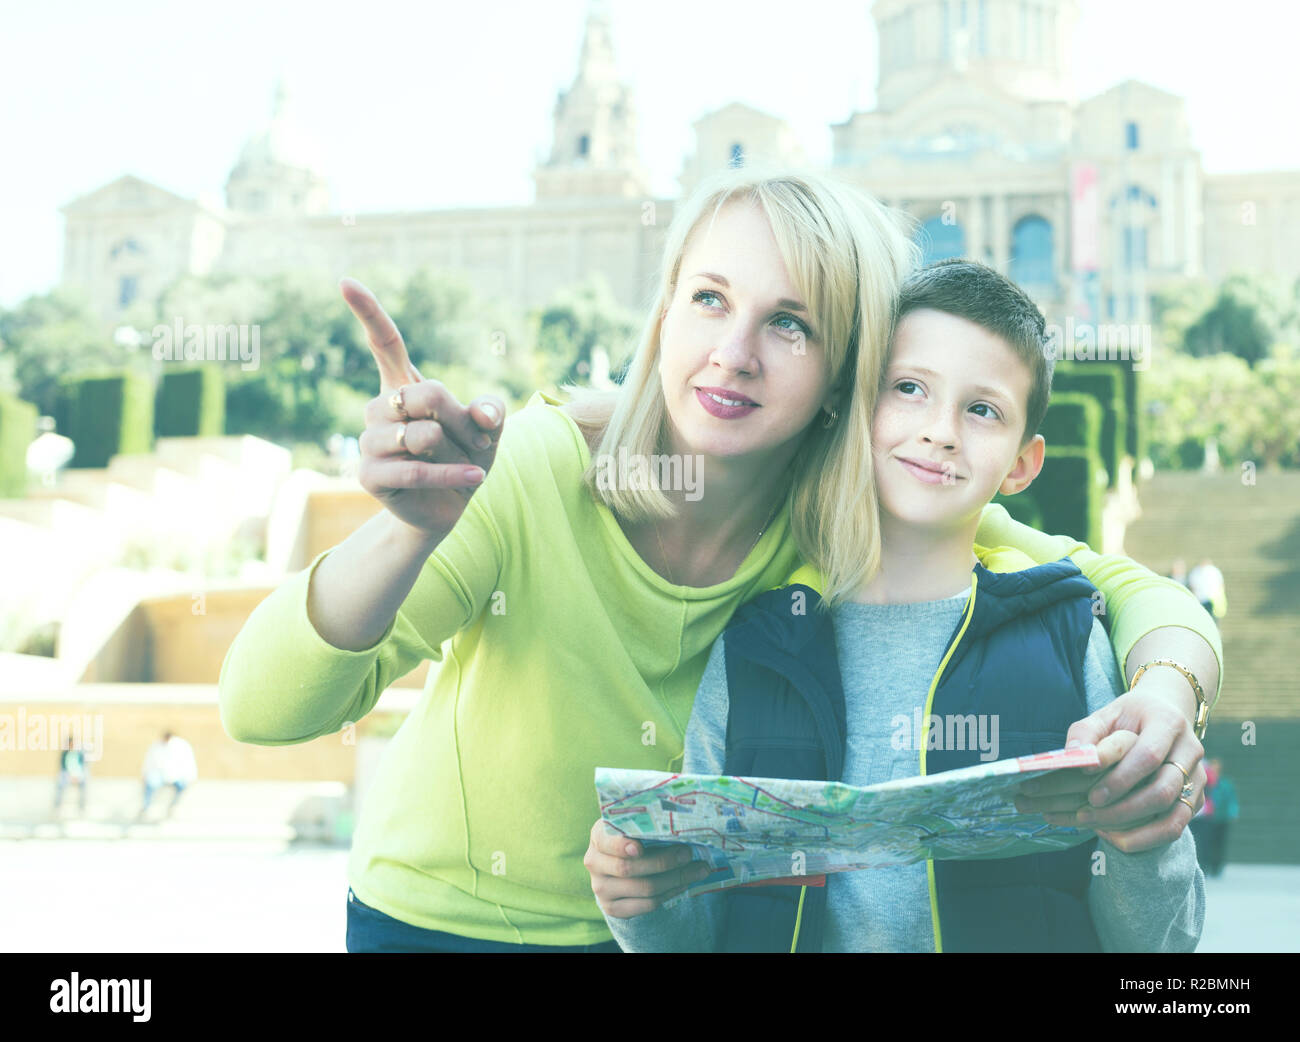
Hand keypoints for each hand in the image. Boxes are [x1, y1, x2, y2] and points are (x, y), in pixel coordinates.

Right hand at [342, 277, 504, 538]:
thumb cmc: (466, 458)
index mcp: (402, 387)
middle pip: (426, 394)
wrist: (451, 508)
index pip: (385, 344)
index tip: (346, 282)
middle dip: (463, 420)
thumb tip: (484, 415)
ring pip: (423, 434)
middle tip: (478, 441)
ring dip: (459, 452)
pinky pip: (416, 469)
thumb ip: (492, 411)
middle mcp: (379, 409)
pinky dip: (453, 475)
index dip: (368, 313)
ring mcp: (369, 441)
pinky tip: (476, 479)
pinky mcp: (370, 475)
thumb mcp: (489, 430)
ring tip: (466, 465)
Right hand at [584, 819, 710, 918]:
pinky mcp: (613, 908)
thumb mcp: (633, 826)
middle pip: (630, 868)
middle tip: (688, 854)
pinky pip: (647, 904)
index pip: (606, 842)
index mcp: (599, 836)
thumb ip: (648, 826)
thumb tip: (683, 825)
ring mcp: (601, 888)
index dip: (621, 846)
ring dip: (675, 879)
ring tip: (698, 870)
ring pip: (644, 888)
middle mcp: (594, 862)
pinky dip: (670, 894)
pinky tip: (683, 884)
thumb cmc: (633, 838)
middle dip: (664, 861)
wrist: (617, 869)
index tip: (639, 847)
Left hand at [1014, 680, 1205, 851]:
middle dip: (1123, 808)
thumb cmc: (1127, 717)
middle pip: (1163, 790)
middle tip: (1087, 812)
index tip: (1091, 794)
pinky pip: (1174, 828)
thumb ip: (1086, 733)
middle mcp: (1190, 751)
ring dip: (1133, 829)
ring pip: (1174, 816)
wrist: (1161, 715)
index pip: (1149, 755)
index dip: (1121, 778)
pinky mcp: (1194, 800)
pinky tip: (1114, 837)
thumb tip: (1075, 757)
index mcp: (1169, 722)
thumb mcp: (1104, 715)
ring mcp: (1197, 778)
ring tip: (1096, 828)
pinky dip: (1145, 838)